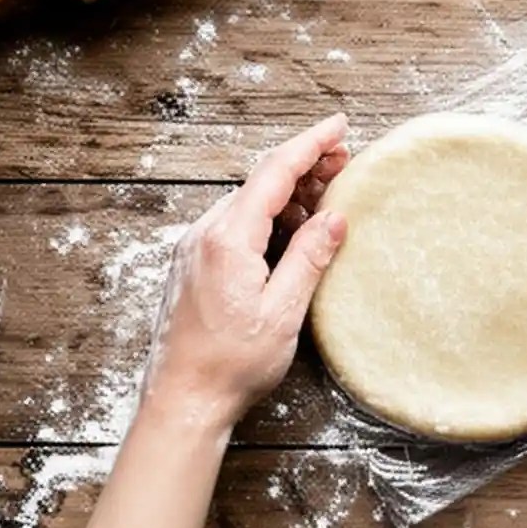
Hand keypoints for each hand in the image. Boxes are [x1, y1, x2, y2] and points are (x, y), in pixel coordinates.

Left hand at [142, 115, 350, 433]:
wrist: (182, 402)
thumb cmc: (230, 365)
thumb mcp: (283, 311)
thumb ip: (309, 257)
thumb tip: (335, 217)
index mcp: (227, 239)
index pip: (274, 172)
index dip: (310, 144)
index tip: (338, 126)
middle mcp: (205, 234)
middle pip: (260, 182)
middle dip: (305, 167)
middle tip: (344, 165)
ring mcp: (196, 250)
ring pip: (248, 203)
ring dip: (288, 195)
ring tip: (326, 202)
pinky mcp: (195, 266)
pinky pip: (235, 226)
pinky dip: (269, 219)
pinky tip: (292, 233)